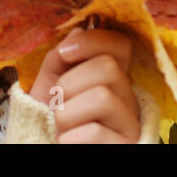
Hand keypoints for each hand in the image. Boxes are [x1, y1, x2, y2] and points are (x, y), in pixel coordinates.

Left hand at [28, 26, 141, 142]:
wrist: (44, 145)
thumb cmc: (49, 118)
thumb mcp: (49, 83)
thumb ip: (61, 57)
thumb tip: (80, 30)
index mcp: (113, 78)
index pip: (121, 44)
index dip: (92, 41)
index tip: (64, 52)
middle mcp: (129, 99)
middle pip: (109, 68)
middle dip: (71, 82)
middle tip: (57, 101)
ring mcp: (131, 125)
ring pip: (103, 98)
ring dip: (67, 111)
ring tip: (59, 125)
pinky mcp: (128, 146)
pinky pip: (97, 131)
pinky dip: (70, 137)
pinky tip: (65, 141)